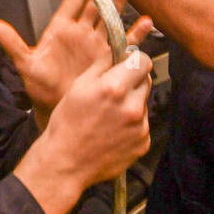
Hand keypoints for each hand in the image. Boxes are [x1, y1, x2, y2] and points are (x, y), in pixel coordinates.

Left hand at [0, 0, 152, 124]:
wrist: (56, 108)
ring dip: (120, 1)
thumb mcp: (25, 63)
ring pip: (111, 17)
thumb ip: (12, 43)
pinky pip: (125, 41)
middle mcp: (81, 31)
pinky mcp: (109, 58)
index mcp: (61, 27)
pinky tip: (145, 21)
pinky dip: (136, 32)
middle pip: (96, 3)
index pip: (74, 0)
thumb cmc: (40, 87)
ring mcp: (97, 43)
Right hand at [13, 50, 152, 213]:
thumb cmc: (67, 123)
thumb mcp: (78, 86)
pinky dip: (132, 124)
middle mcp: (132, 107)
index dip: (134, 60)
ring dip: (132, 104)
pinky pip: (142, 124)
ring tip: (109, 116)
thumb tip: (121, 51)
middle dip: (133, 82)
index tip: (127, 65)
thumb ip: (103, 64)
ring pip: (143, 103)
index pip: (143, 61)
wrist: (66, 162)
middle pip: (147, 80)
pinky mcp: (143, 143)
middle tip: (114, 92)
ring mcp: (140, 127)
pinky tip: (113, 131)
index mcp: (114, 88)